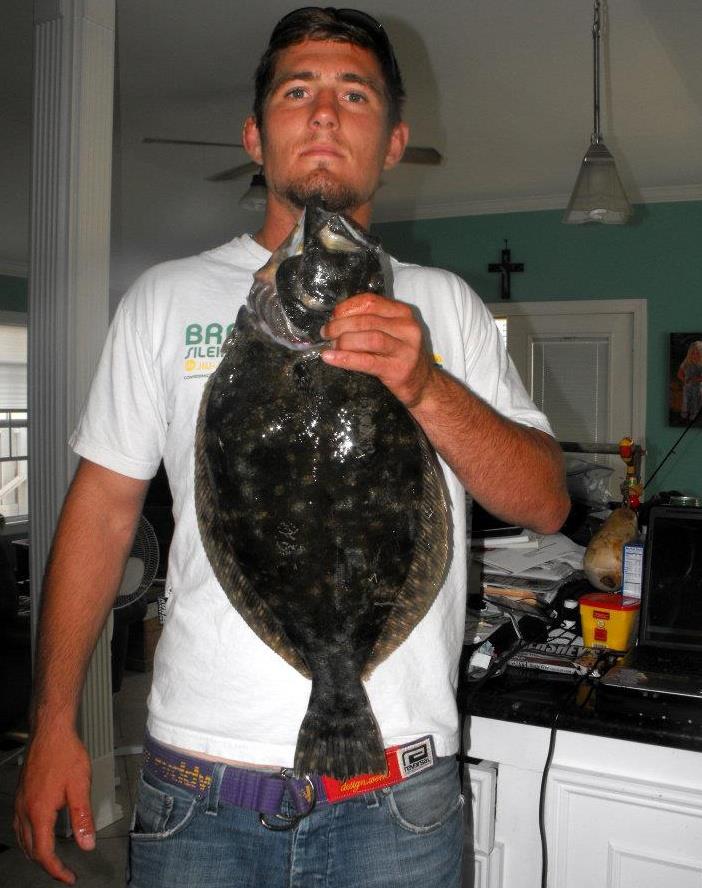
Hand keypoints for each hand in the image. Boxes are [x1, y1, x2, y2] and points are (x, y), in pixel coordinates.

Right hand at [14, 727, 94, 884]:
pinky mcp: (21, 795)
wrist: (50, 732)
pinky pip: (20, 825)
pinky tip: (40, 833)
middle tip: (63, 871)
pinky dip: (30, 837)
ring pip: (23, 839)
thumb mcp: (80, 787)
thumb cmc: (65, 753)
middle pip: (31, 849)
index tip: (69, 877)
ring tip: (53, 858)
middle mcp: (25, 810)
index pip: (44, 853)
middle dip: (47, 864)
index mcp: (39, 812)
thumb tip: (87, 843)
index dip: (57, 870)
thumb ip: (82, 818)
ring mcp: (20, 802)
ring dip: (36, 852)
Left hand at [320, 293, 435, 407]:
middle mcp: (407, 327)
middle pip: (367, 320)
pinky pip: (367, 361)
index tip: (333, 316)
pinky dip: (345, 358)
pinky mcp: (398, 369)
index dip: (346, 307)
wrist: (422, 383)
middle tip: (326, 333)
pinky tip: (330, 358)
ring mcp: (405, 349)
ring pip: (369, 338)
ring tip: (330, 346)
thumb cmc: (399, 355)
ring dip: (343, 340)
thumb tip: (336, 320)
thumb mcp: (391, 332)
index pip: (370, 301)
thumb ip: (370, 322)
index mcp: (403, 312)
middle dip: (340, 325)